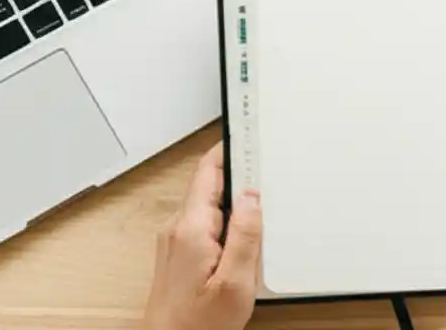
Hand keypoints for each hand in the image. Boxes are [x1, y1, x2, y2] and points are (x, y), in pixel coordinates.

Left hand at [142, 143, 262, 329]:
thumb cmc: (198, 326)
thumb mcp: (234, 283)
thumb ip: (245, 235)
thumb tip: (251, 196)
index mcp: (191, 228)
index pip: (208, 171)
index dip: (230, 149)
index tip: (250, 135)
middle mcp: (178, 228)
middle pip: (210, 185)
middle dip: (240, 175)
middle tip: (269, 170)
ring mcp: (176, 240)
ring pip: (210, 205)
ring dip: (235, 201)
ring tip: (263, 205)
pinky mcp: (180, 253)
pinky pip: (206, 223)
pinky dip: (228, 220)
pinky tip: (246, 235)